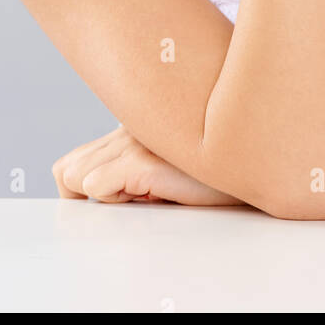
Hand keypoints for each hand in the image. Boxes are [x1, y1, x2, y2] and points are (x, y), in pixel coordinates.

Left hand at [51, 124, 243, 205]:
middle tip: (132, 199)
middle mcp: (128, 126)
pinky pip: (96, 185)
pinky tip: (152, 194)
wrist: (256, 162)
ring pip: (75, 176)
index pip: (75, 161)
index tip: (120, 198)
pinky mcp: (142, 158)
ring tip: (146, 194)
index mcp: (134, 125)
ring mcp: (134, 140)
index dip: (89, 186)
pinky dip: (115, 199)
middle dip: (91, 194)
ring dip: (105, 196)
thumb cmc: (220, 169)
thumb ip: (139, 166)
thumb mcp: (171, 164)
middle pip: (68, 169)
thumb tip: (108, 192)